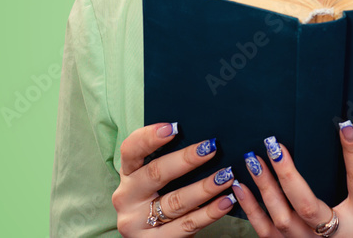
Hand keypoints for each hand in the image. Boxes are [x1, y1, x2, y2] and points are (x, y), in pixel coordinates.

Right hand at [112, 122, 237, 235]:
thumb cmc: (160, 197)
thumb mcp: (156, 180)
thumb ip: (170, 160)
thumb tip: (203, 138)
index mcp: (128, 174)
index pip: (130, 150)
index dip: (149, 137)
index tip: (174, 127)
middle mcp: (126, 196)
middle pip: (155, 173)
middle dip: (185, 159)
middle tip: (211, 148)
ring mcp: (136, 222)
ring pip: (174, 201)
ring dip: (204, 187)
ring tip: (226, 176)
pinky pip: (186, 225)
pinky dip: (209, 212)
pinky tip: (226, 201)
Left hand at [232, 121, 352, 236]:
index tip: (345, 126)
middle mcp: (342, 237)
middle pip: (308, 206)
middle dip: (287, 173)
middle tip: (274, 145)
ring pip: (283, 219)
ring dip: (265, 187)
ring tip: (253, 160)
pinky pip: (267, 233)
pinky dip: (251, 210)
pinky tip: (241, 187)